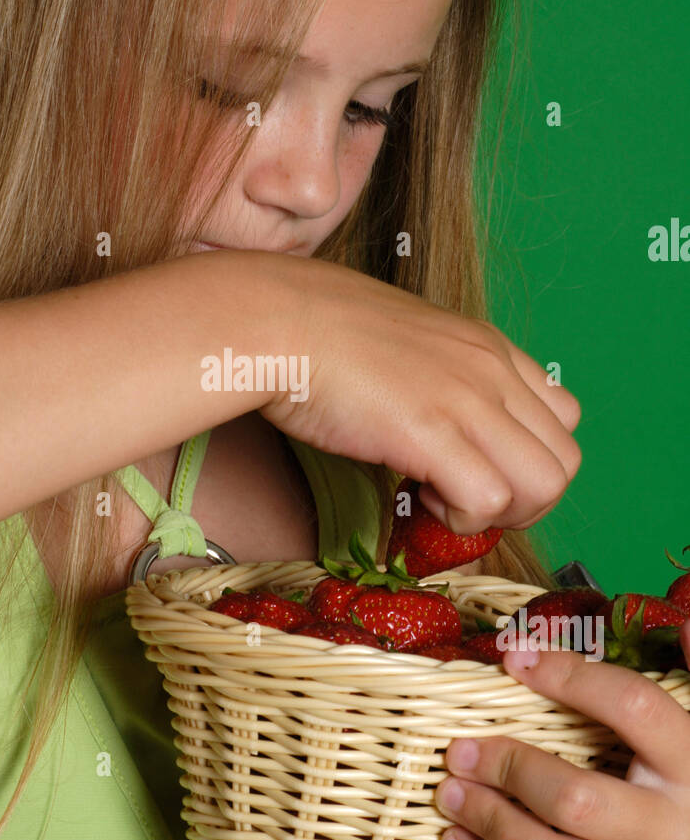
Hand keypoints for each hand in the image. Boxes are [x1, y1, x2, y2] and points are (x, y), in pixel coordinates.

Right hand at [255, 253, 581, 531]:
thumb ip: (437, 379)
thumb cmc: (317, 334)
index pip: (564, 417)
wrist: (274, 320)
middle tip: (462, 497)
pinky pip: (488, 502)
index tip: (474, 465)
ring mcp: (467, 399)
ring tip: (441, 500)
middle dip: (523, 499)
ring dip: (501, 513)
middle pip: (565, 461)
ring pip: (545, 485)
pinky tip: (417, 498)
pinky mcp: (431, 432)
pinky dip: (459, 519)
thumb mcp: (406, 345)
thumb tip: (434, 431)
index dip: (527, 458)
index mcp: (488, 347)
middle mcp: (491, 370)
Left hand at [434, 618, 689, 839]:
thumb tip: (686, 619)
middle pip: (575, 800)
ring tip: (449, 792)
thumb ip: (686, 682)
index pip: (636, 710)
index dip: (573, 677)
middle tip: (462, 748)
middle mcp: (670, 833)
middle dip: (507, 768)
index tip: (515, 659)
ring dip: (485, 823)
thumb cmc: (686, 796)